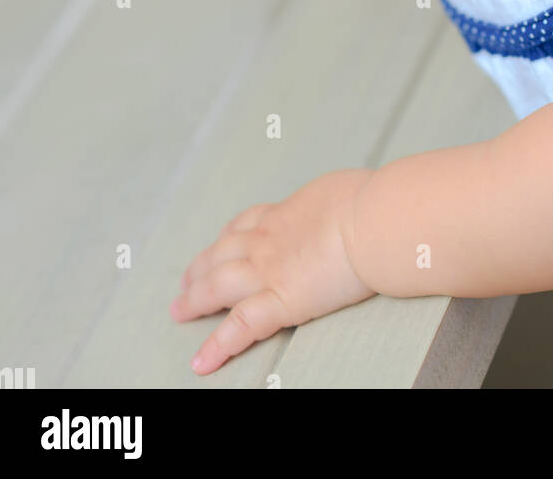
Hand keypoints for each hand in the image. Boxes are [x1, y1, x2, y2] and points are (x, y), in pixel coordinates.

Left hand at [170, 168, 375, 374]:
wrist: (373, 220)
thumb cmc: (371, 202)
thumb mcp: (346, 192)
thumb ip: (337, 205)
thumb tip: (348, 207)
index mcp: (285, 214)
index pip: (245, 225)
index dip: (226, 238)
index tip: (217, 245)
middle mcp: (268, 240)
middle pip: (220, 254)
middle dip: (200, 269)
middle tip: (185, 282)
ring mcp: (269, 271)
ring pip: (218, 286)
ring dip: (195, 299)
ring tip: (180, 312)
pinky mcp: (281, 302)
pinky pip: (240, 327)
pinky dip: (218, 345)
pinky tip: (202, 361)